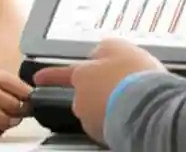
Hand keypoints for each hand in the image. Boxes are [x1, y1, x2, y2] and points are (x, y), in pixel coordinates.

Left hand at [33, 39, 164, 143]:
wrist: (148, 107)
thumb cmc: (135, 76)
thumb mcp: (119, 48)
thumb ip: (104, 50)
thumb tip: (98, 55)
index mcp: (82, 75)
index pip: (61, 74)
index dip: (50, 75)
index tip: (37, 78)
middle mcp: (81, 99)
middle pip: (86, 95)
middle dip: (100, 92)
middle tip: (122, 88)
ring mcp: (91, 119)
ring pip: (98, 111)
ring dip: (110, 106)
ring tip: (133, 101)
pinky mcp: (104, 136)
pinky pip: (109, 124)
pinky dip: (118, 120)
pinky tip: (133, 113)